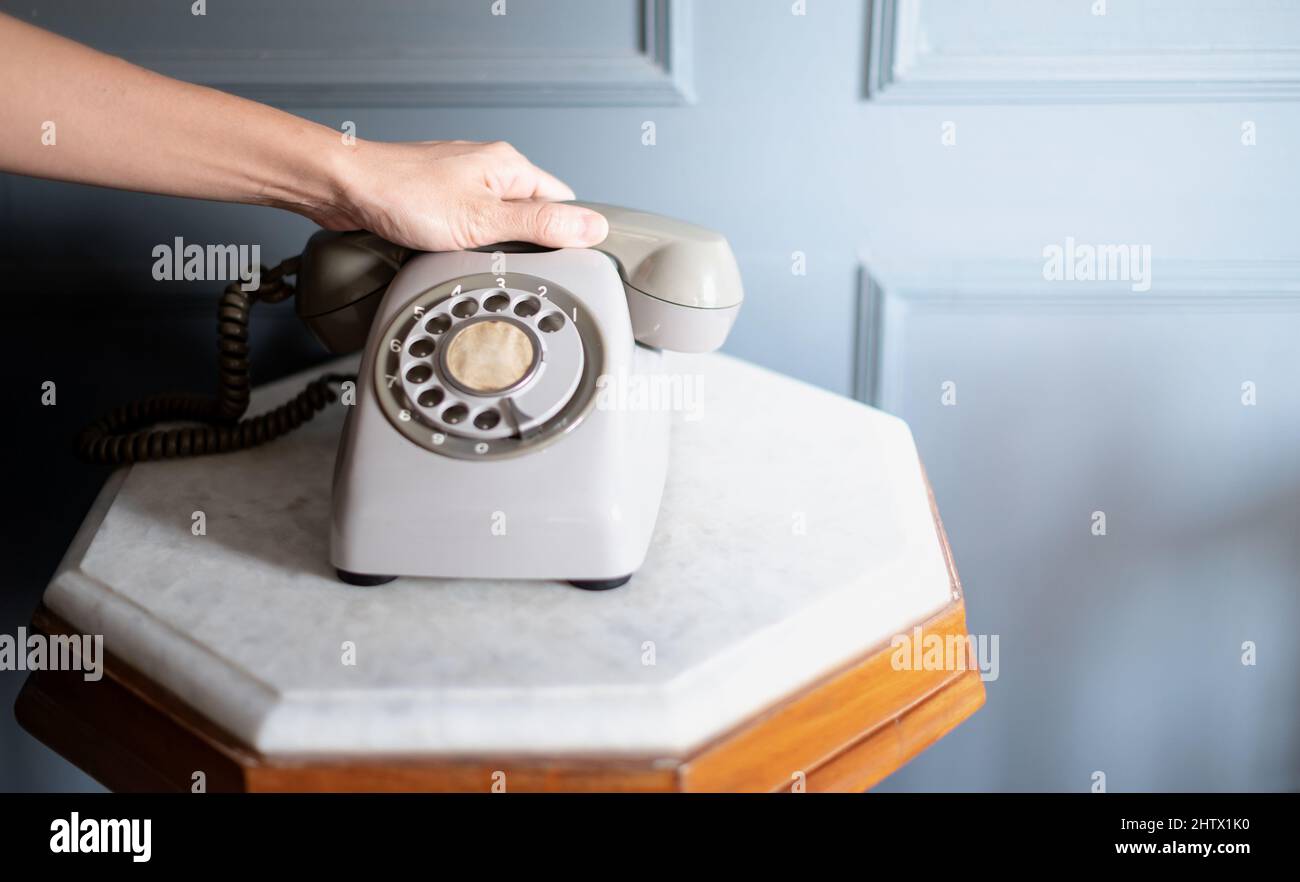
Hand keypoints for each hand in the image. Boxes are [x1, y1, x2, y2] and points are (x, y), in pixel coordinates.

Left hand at [315, 139, 609, 251]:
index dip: (566, 235)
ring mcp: (461, 182)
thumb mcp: (483, 220)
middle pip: (531, 214)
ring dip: (492, 245)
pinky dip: (466, 242)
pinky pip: (469, 223)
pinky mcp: (438, 198)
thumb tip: (592, 227)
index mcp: (509, 166)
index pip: (563, 202)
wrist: (343, 189)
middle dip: (526, 244)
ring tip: (476, 260)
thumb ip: (540, 225)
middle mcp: (488, 168)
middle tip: (510, 267)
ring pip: (498, 220)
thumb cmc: (402, 196)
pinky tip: (451, 253)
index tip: (561, 263)